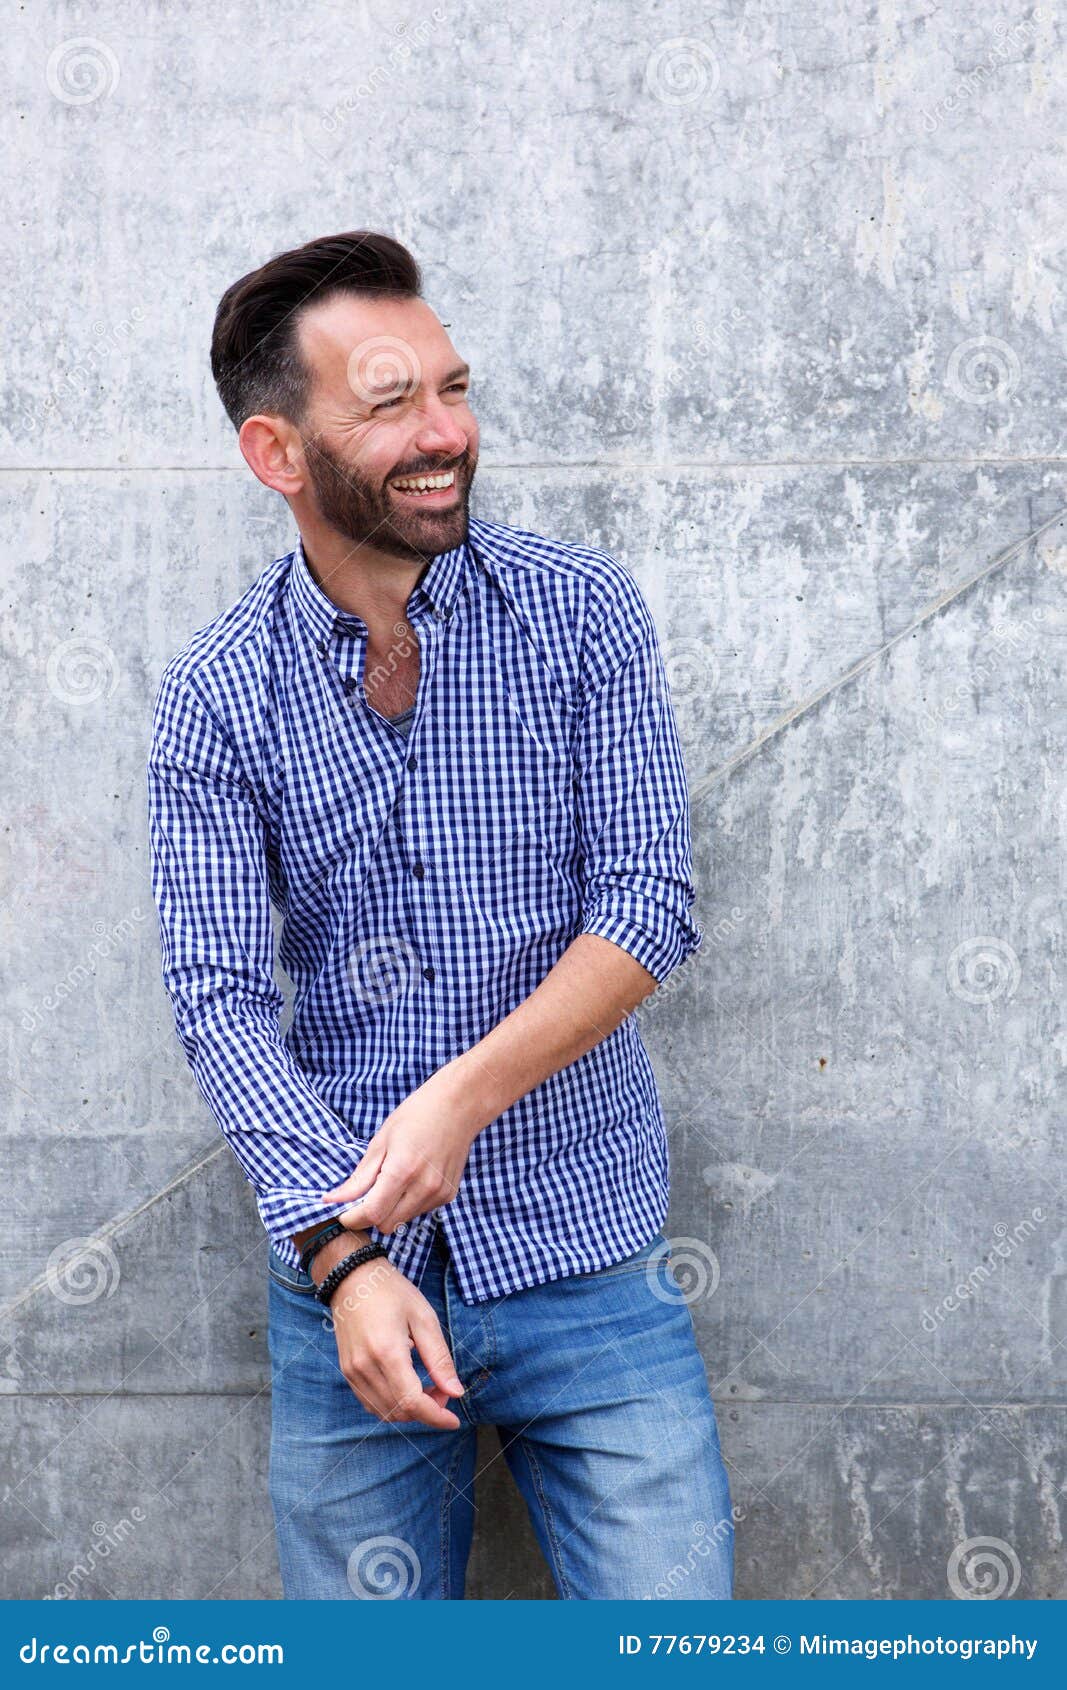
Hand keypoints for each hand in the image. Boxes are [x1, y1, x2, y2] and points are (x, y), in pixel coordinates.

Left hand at [321, 1073, 478, 1233]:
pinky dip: (408, 1202)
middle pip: (386, 1225)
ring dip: (391, 1209)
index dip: (352, 1218)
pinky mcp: (448, 1195)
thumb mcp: (381, 1142)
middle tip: (366, 1194)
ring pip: (403, 1220)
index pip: (372, 1214)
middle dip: (370, 1215)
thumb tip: (332, 1200)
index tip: (343, 1212)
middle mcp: (423, 1187)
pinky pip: (419, 1211)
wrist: (458, 1106)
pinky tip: (412, 1179)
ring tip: (393, 1179)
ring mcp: (439, 1193)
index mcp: (402, 1170)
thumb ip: (358, 1178)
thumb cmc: (416, 1116)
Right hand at [325, 1255, 465, 1428]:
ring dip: (410, 1410)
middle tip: (443, 1389)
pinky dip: (392, 1405)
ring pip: (385, 1412)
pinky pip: (371, 1404)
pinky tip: (406, 1386)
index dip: (436, 1417)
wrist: (352, 1279)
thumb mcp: (424, 1317)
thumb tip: (456, 1392)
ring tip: (426, 1386)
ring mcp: (352, 1372)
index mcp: (387, 1352)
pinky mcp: (348, 1372)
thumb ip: (439, 1358)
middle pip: (400, 1411)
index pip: (413, 1402)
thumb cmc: (391, 1292)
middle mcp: (365, 1367)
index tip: (454, 1420)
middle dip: (427, 1410)